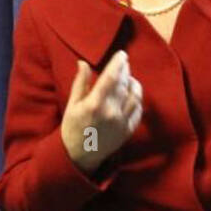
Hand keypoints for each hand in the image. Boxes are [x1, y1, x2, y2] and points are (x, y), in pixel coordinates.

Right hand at [60, 50, 142, 173]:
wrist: (78, 156)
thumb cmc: (72, 128)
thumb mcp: (72, 104)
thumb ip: (80, 83)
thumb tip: (83, 62)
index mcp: (95, 103)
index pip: (111, 77)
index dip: (118, 63)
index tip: (122, 54)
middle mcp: (111, 111)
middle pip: (124, 84)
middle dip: (125, 70)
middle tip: (124, 62)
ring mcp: (121, 122)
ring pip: (135, 96)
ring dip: (134, 83)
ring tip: (129, 77)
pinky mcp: (127, 131)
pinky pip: (138, 111)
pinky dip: (137, 100)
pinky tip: (132, 94)